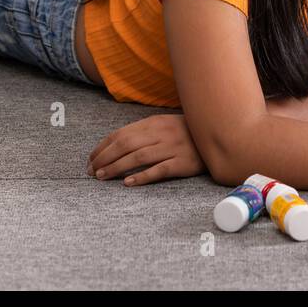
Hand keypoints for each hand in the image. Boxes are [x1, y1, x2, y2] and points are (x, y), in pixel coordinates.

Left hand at [87, 114, 205, 185]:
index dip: (103, 147)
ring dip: (117, 167)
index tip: (91, 159)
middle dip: (105, 158)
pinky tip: (128, 183)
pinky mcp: (182, 163)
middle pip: (126, 145)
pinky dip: (142, 176)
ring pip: (138, 157)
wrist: (216, 136)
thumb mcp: (163, 125)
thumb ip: (143, 131)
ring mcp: (172, 148)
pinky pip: (159, 170)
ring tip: (102, 176)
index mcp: (154, 122)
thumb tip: (115, 144)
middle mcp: (161, 134)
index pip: (121, 134)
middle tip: (92, 171)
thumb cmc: (185, 133)